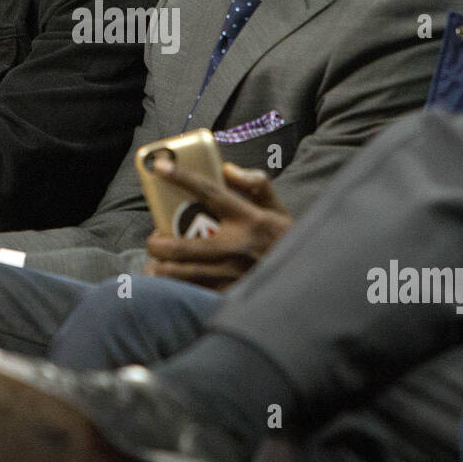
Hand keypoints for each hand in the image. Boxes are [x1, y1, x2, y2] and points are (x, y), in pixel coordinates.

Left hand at [144, 159, 293, 289]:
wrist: (309, 278)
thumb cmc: (286, 240)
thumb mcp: (277, 208)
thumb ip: (256, 184)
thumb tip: (226, 168)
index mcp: (248, 218)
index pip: (208, 192)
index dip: (181, 177)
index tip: (159, 166)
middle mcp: (238, 246)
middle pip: (183, 246)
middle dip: (158, 244)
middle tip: (154, 239)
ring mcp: (233, 274)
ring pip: (183, 274)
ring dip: (162, 269)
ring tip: (157, 263)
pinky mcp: (230, 295)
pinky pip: (195, 292)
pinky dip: (178, 288)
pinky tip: (172, 282)